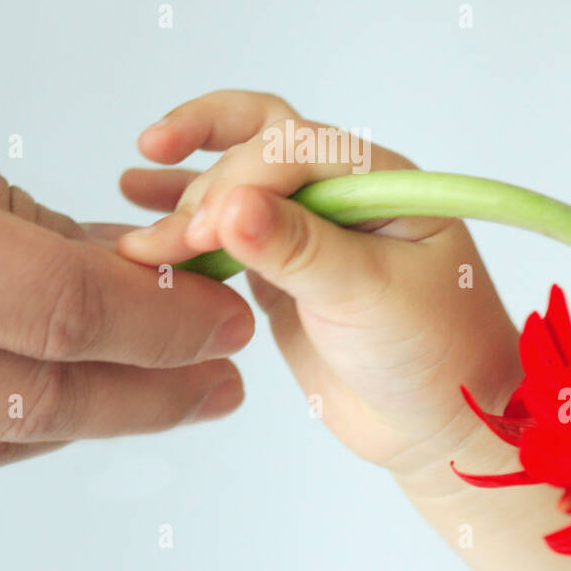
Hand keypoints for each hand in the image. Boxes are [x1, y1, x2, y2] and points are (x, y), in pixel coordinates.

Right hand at [117, 90, 520, 476]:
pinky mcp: (278, 268)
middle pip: (256, 148)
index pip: (295, 145)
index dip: (242, 177)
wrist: (437, 425)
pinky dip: (181, 213)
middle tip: (169, 242)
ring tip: (132, 201)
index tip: (206, 231)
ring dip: (184, 187)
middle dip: (206, 187)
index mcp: (378, 181)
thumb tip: (232, 205)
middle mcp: (340, 192)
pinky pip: (224, 227)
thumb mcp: (373, 296)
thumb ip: (302, 250)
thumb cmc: (436, 356)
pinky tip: (139, 197)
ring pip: (235, 179)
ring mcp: (306, 228)